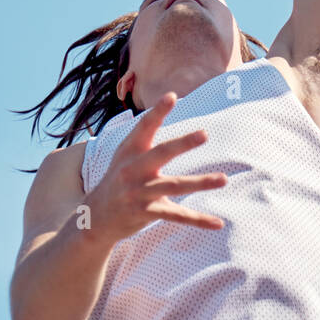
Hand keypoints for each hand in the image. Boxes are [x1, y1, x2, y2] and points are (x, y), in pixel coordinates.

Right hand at [85, 92, 226, 245]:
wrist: (96, 216)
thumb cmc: (119, 177)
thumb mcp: (125, 153)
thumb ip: (145, 133)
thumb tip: (169, 99)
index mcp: (129, 150)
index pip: (144, 126)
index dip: (157, 111)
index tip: (172, 96)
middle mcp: (132, 169)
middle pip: (161, 153)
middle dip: (183, 144)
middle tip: (205, 133)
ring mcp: (139, 192)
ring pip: (174, 185)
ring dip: (200, 182)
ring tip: (224, 179)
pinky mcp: (146, 213)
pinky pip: (177, 216)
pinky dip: (198, 220)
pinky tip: (218, 223)